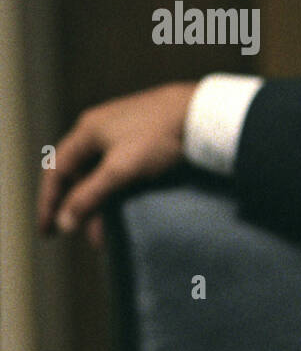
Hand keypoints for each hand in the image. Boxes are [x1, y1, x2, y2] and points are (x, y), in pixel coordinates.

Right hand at [36, 82, 197, 245]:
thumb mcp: (121, 169)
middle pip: (79, 174)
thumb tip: (63, 222)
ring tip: (108, 232)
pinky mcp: (146, 137)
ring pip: (102, 174)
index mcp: (87, 131)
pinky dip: (118, 190)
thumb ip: (90, 195)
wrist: (203, 113)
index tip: (47, 232)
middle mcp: (100, 129)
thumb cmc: (159, 137)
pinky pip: (121, 169)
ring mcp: (124, 131)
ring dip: (101, 203)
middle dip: (80, 208)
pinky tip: (126, 206)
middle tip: (85, 237)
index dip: (49, 203)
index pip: (56, 171)